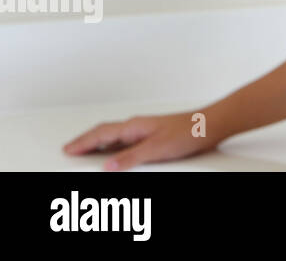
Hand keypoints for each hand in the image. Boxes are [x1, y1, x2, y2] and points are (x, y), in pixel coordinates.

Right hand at [62, 112, 220, 170]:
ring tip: (86, 152)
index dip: (82, 143)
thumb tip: (107, 166)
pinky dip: (114, 147)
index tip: (67, 149)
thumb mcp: (156, 149)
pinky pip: (126, 141)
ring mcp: (145, 131)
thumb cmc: (188, 131)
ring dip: (99, 143)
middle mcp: (137, 126)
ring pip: (115, 137)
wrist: (209, 126)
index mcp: (133, 126)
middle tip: (71, 150)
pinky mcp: (153, 137)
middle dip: (85, 142)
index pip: (101, 134)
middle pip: (104, 133)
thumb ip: (130, 157)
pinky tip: (116, 154)